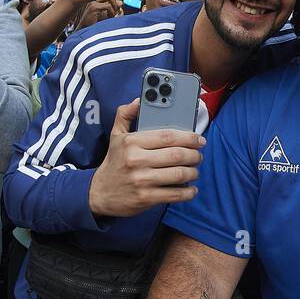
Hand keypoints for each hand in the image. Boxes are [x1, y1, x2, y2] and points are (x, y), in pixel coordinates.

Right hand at [79, 0, 122, 26]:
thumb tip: (121, 2)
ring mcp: (93, 3)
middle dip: (115, 3)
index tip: (115, 13)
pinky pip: (108, 5)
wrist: (84, 31)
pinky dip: (111, 12)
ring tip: (112, 15)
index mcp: (96, 2)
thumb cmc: (95, 26)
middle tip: (115, 13)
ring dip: (114, 6)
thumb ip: (113, 9)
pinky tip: (109, 18)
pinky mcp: (93, 7)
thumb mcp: (107, 16)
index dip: (115, 3)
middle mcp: (94, 0)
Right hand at [88, 98, 204, 217]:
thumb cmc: (114, 162)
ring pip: (179, 174)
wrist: (99, 193)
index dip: (189, 137)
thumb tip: (138, 100)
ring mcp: (141, 180)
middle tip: (198, 156)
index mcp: (131, 142)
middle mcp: (136, 160)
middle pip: (177, 155)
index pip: (168, 136)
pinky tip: (191, 189)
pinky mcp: (146, 198)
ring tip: (194, 170)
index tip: (199, 139)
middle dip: (194, 155)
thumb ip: (125, 115)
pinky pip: (175, 194)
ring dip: (193, 172)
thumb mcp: (115, 136)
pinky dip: (188, 192)